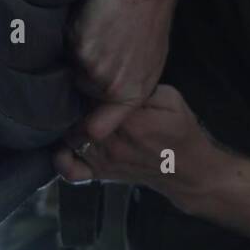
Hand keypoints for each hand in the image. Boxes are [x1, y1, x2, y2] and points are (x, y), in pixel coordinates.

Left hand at [55, 85, 218, 210]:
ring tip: (74, 111)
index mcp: (130, 121)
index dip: (90, 82)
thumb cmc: (181, 131)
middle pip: (77, 116)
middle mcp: (112, 142)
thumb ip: (142, 87)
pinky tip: (65, 143)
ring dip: (68, 123)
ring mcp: (103, 161)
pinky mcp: (99, 174)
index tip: (93, 76)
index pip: (94, 96)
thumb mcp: (171, 98)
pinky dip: (61, 158)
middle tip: (80, 90)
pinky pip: (69, 170)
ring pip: (69, 137)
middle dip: (76, 101)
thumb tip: (115, 77)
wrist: (188, 170)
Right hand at [69, 0, 177, 139]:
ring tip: (93, 36)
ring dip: (74, 58)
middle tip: (89, 59)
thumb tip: (104, 100)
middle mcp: (113, 88)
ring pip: (69, 73)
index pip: (98, 129)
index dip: (81, 130)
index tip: (72, 126)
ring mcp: (95, 70)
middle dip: (79, 82)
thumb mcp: (147, 61)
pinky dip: (70, 39)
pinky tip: (87, 23)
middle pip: (79, 97)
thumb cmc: (148, 20)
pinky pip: (64, 51)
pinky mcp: (80, 49)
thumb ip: (125, 86)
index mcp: (133, 95)